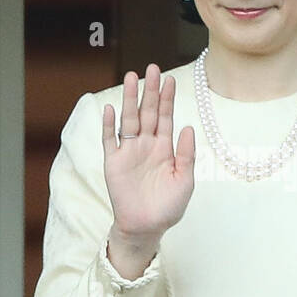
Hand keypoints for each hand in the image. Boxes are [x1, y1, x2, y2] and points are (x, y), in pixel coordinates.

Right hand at [102, 64, 195, 244]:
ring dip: (129, 99)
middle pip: (147, 112)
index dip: (167, 98)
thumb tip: (187, 127)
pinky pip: (110, 140)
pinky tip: (111, 108)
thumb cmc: (168, 207)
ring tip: (131, 78)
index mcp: (165, 148)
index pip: (166, 117)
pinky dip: (109, 124)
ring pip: (129, 120)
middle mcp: (146, 145)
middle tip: (151, 68)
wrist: (146, 227)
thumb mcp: (184, 181)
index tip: (169, 79)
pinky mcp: (113, 162)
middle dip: (149, 91)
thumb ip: (186, 154)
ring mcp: (129, 152)